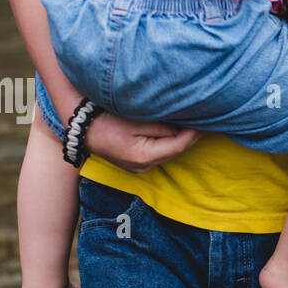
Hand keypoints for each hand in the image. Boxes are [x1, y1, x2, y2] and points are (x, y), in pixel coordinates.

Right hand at [86, 114, 203, 172]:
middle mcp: (144, 166)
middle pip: (175, 151)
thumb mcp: (136, 120)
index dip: (194, 134)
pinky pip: (158, 153)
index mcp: (145, 156)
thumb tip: (182, 127)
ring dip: (179, 139)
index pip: (179, 145)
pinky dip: (167, 142)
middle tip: (204, 120)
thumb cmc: (107, 121)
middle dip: (190, 137)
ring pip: (168, 152)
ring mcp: (139, 167)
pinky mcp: (136, 164)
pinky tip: (174, 131)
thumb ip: (161, 126)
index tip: (205, 121)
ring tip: (192, 124)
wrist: (82, 129)